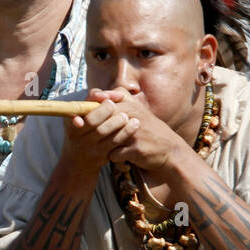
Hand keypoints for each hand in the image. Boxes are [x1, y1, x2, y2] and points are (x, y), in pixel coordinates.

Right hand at [59, 88, 141, 179]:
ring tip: (125, 115)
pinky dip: (126, 132)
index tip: (105, 97)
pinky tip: (134, 124)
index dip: (93, 101)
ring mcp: (89, 146)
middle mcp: (78, 135)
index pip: (79, 108)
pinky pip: (115, 142)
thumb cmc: (83, 132)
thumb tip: (109, 94)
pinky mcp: (101, 156)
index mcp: (71, 122)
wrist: (79, 162)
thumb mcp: (81, 118)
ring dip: (117, 121)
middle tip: (114, 105)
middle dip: (105, 110)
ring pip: (103, 131)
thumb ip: (92, 102)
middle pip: (91, 121)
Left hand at [63, 88, 185, 179]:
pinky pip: (113, 155)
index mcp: (132, 105)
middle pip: (102, 121)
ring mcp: (134, 134)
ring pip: (106, 139)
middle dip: (93, 129)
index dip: (91, 110)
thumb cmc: (148, 129)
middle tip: (87, 135)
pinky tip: (122, 155)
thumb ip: (119, 98)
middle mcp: (133, 116)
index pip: (105, 103)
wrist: (169, 150)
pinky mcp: (135, 150)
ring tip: (107, 145)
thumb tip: (95, 93)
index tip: (80, 119)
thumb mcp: (137, 109)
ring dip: (104, 144)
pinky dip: (114, 157)